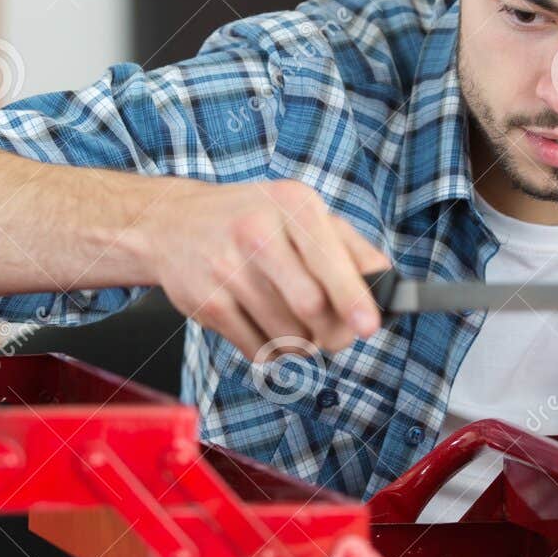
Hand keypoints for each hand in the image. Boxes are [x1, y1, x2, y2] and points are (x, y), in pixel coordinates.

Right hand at [145, 178, 389, 359]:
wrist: (172, 222)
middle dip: (332, 332)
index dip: (353, 298)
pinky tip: (267, 326)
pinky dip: (274, 351)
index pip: (328, 259)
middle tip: (337, 335)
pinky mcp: (206, 304)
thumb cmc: (252, 217)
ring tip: (296, 324)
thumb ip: (349, 245)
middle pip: (309, 306)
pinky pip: (257, 349)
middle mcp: (257, 232)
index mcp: (293, 205)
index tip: (369, 326)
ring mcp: (227, 270)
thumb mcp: (301, 211)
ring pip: (286, 335)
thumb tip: (385, 280)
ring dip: (303, 343)